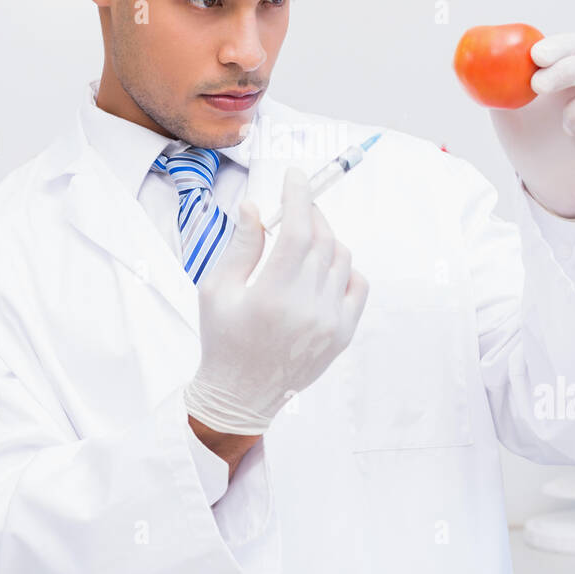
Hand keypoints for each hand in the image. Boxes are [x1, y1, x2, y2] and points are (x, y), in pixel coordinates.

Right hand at [187, 167, 370, 434]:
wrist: (241, 396)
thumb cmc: (222, 339)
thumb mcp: (217, 289)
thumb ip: (240, 245)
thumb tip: (256, 206)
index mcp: (271, 295)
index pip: (299, 231)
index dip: (300, 196)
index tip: (296, 176)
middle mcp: (307, 308)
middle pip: (323, 240)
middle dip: (311, 213)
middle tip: (296, 207)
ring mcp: (330, 323)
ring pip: (342, 258)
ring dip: (325, 240)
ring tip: (302, 243)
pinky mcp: (343, 334)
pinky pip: (357, 285)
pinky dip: (343, 268)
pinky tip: (321, 270)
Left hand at [489, 32, 574, 217]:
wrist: (545, 182)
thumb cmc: (529, 138)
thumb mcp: (505, 110)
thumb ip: (494, 84)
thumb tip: (473, 60)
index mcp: (570, 74)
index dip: (561, 46)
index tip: (535, 56)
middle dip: (569, 69)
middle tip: (537, 84)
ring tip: (562, 128)